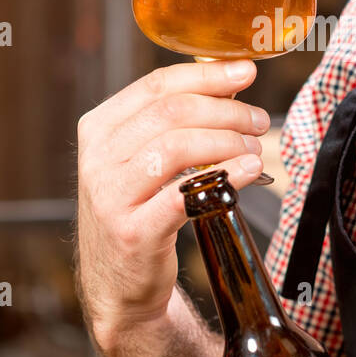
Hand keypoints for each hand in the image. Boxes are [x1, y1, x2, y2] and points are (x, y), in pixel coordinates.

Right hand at [76, 58, 269, 353]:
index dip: (207, 75)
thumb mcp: (140, 160)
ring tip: (255, 148)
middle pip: (172, 113)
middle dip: (226, 110)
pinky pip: (186, 194)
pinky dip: (226, 175)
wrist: (118, 285)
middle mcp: (97, 159)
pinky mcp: (132, 232)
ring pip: (177, 146)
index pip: (156, 86)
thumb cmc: (139, 213)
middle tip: (258, 121)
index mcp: (99, 129)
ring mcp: (110, 196)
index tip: (246, 72)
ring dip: (227, 141)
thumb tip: (230, 81)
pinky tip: (249, 171)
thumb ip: (173, 123)